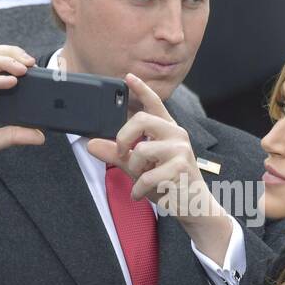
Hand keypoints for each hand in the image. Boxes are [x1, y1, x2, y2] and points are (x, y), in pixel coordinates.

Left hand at [87, 73, 232, 258]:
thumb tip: (91, 144)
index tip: (128, 77)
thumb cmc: (168, 184)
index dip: (141, 89)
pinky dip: (139, 189)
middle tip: (121, 153)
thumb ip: (117, 154)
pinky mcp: (180, 167)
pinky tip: (141, 194)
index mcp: (167, 131)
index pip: (155, 104)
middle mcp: (176, 135)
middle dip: (124, 137)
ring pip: (142, 150)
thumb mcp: (139, 168)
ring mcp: (180, 150)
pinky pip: (147, 175)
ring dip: (135, 169)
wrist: (193, 207)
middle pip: (141, 119)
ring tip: (141, 179)